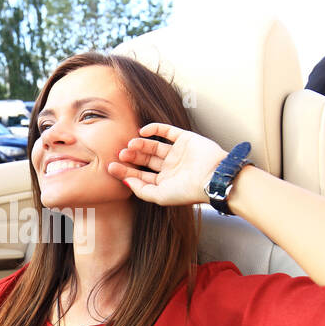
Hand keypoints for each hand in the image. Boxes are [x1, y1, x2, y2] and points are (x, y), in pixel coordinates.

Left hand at [108, 123, 227, 205]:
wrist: (213, 177)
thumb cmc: (188, 191)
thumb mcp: (160, 196)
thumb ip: (141, 190)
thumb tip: (125, 181)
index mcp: (166, 183)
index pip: (141, 176)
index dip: (126, 171)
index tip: (111, 167)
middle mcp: (171, 168)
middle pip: (145, 160)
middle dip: (132, 157)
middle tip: (120, 154)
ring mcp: (178, 153)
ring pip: (154, 146)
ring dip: (141, 144)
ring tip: (131, 144)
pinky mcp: (185, 139)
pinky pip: (167, 131)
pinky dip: (154, 129)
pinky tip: (143, 132)